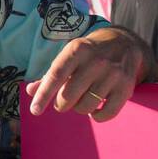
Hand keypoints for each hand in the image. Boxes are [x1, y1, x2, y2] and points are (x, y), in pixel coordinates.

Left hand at [26, 27, 149, 121]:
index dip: (44, 94)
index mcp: (77, 50)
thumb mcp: (69, 56)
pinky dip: (97, 116)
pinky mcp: (126, 87)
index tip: (34, 110)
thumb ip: (50, 75)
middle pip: (68, 96)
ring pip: (86, 107)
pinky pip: (106, 113)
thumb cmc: (89, 52)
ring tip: (82, 99)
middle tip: (64, 100)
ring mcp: (113, 74)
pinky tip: (96, 108)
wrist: (124, 42)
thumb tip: (31, 91)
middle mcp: (96, 61)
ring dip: (79, 108)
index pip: (56, 75)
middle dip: (61, 104)